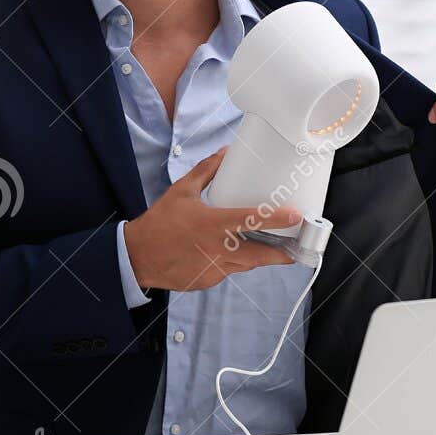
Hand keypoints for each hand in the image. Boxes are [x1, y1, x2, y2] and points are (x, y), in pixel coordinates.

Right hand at [124, 147, 301, 291]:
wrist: (139, 256)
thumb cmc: (160, 222)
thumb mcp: (182, 191)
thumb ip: (207, 171)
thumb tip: (223, 153)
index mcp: (213, 223)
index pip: (252, 220)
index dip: (277, 219)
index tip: (295, 216)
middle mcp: (217, 248)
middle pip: (260, 254)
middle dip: (282, 254)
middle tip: (296, 249)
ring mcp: (214, 268)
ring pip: (246, 265)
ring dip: (257, 257)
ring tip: (270, 250)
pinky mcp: (208, 281)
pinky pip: (229, 272)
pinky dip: (233, 263)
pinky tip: (227, 254)